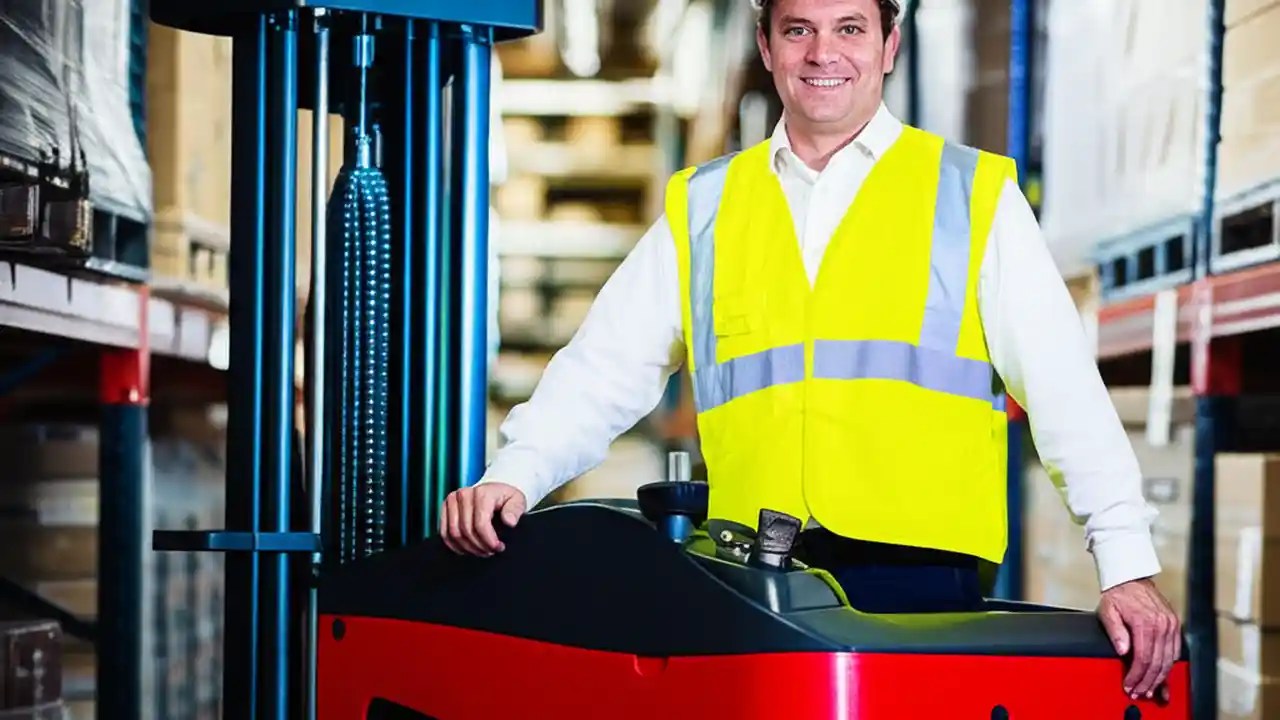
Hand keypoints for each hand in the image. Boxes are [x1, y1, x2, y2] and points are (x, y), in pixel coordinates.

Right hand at [439, 482, 527, 556]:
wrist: (494, 490)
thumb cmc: (506, 497)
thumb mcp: (518, 501)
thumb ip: (515, 510)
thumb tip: (509, 521)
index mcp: (482, 493)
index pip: (480, 524)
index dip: (488, 540)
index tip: (498, 547)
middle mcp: (464, 494)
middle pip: (466, 530)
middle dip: (479, 546)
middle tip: (491, 551)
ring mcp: (452, 500)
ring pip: (454, 533)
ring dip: (467, 547)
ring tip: (481, 550)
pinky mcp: (445, 507)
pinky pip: (444, 532)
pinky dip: (454, 545)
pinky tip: (467, 549)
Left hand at [1097, 578, 1180, 700]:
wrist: (1131, 579)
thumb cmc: (1119, 595)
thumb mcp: (1108, 611)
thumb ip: (1115, 631)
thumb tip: (1122, 650)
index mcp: (1145, 622)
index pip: (1144, 658)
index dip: (1137, 675)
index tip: (1130, 684)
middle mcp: (1162, 625)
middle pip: (1158, 663)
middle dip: (1148, 682)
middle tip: (1139, 692)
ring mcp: (1171, 625)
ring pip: (1169, 660)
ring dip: (1160, 678)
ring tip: (1151, 689)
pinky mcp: (1175, 625)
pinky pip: (1176, 652)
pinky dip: (1170, 666)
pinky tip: (1163, 676)